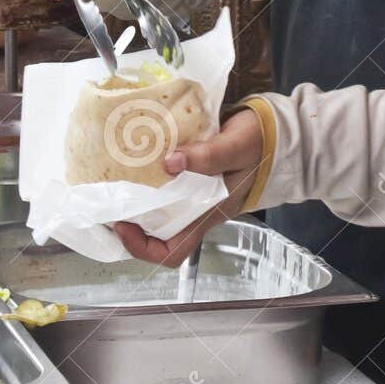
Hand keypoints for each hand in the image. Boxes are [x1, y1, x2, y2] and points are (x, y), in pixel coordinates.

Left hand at [114, 108, 264, 268]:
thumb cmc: (260, 144)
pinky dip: (147, 179)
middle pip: (156, 234)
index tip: (122, 225)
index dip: (142, 248)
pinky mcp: (191, 177)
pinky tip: (136, 160)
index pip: (172, 252)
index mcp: (208, 214)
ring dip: (136, 201)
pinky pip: (163, 187)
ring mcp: (193, 196)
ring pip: (157, 210)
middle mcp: (196, 211)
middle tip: (109, 200)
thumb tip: (170, 162)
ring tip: (116, 179)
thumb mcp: (237, 147)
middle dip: (130, 223)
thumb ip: (208, 156)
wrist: (275, 131)